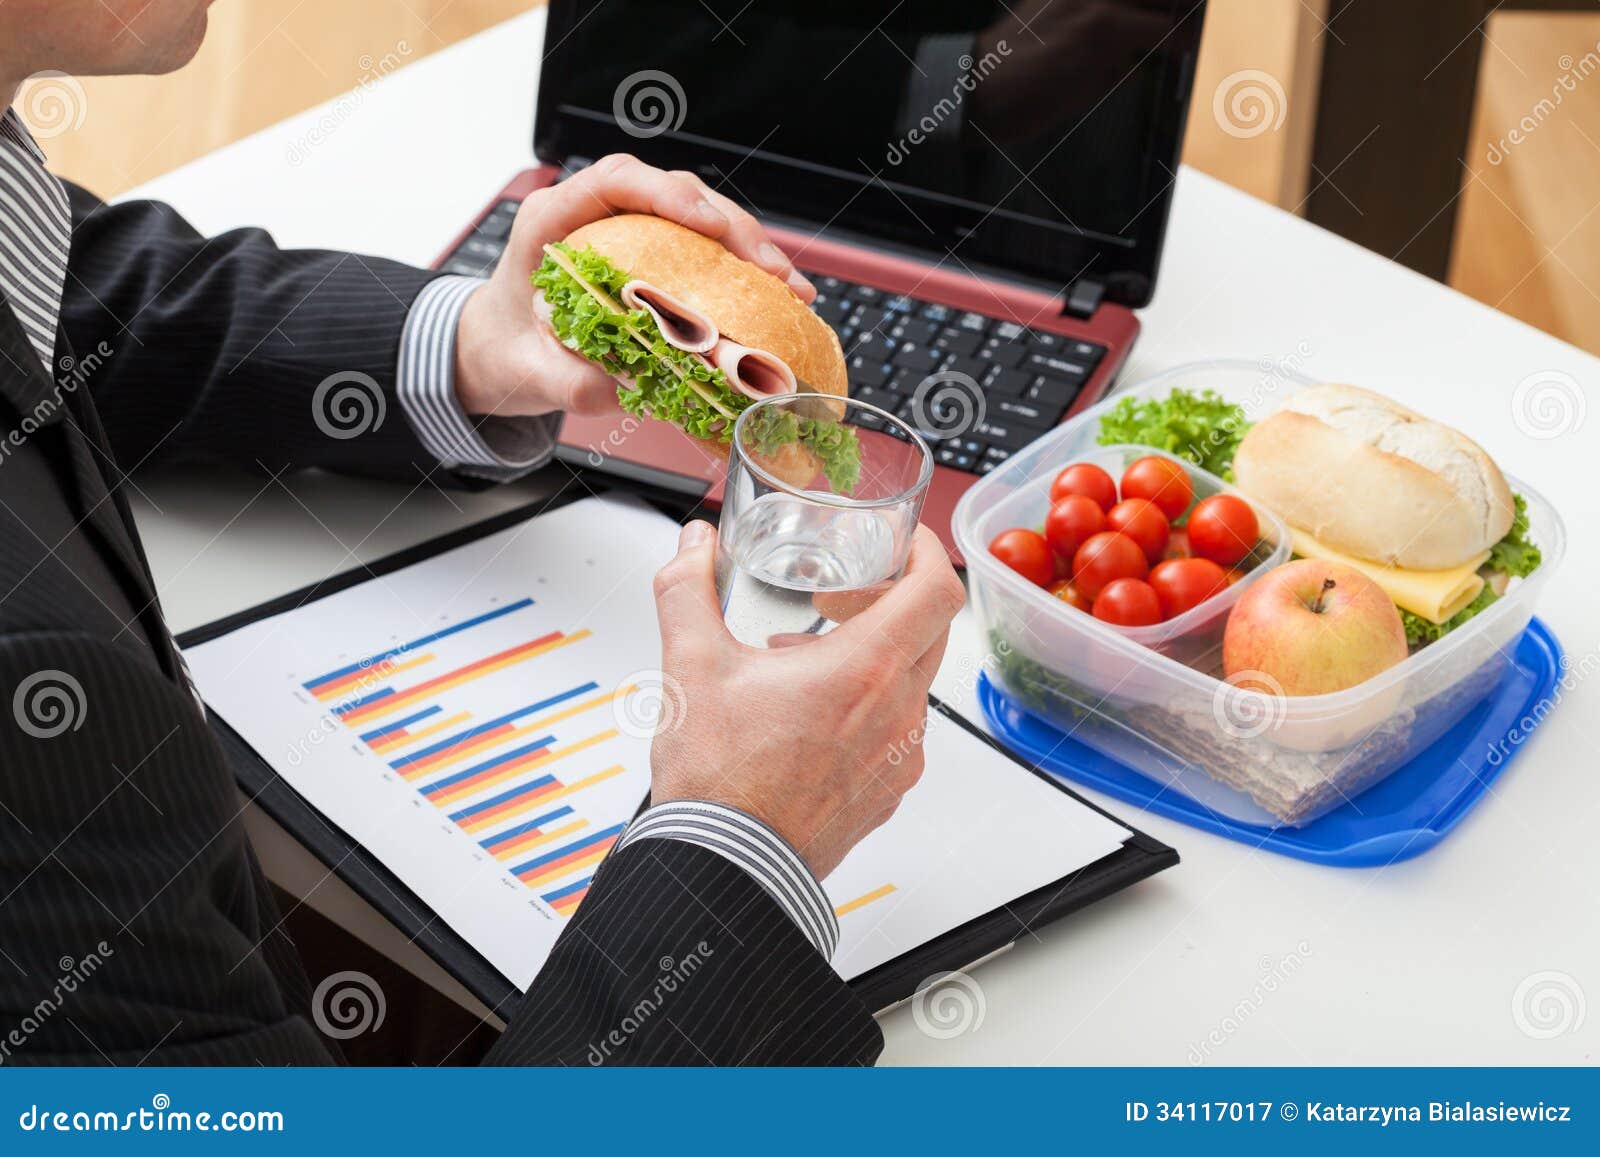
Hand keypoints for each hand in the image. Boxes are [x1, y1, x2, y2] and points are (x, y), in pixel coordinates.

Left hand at [452, 154, 813, 420]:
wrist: (500, 350)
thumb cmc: (505, 347)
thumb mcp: (520, 370)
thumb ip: (558, 379)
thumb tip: (603, 390)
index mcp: (553, 220)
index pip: (614, 180)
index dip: (666, 193)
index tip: (707, 223)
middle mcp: (597, 216)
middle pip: (674, 195)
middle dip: (731, 228)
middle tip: (771, 272)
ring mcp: (631, 234)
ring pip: (700, 219)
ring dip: (750, 250)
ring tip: (790, 289)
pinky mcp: (655, 258)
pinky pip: (705, 252)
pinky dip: (743, 274)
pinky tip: (777, 299)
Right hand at [647, 520, 965, 879]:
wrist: (726, 868)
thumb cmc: (719, 781)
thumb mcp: (691, 666)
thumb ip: (688, 589)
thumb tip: (692, 546)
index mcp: (866, 671)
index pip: (937, 590)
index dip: (924, 552)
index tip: (900, 542)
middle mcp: (899, 713)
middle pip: (928, 631)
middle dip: (884, 602)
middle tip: (835, 601)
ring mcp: (900, 757)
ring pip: (911, 682)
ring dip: (870, 657)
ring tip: (802, 663)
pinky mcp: (889, 791)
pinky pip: (898, 730)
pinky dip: (867, 707)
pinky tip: (811, 717)